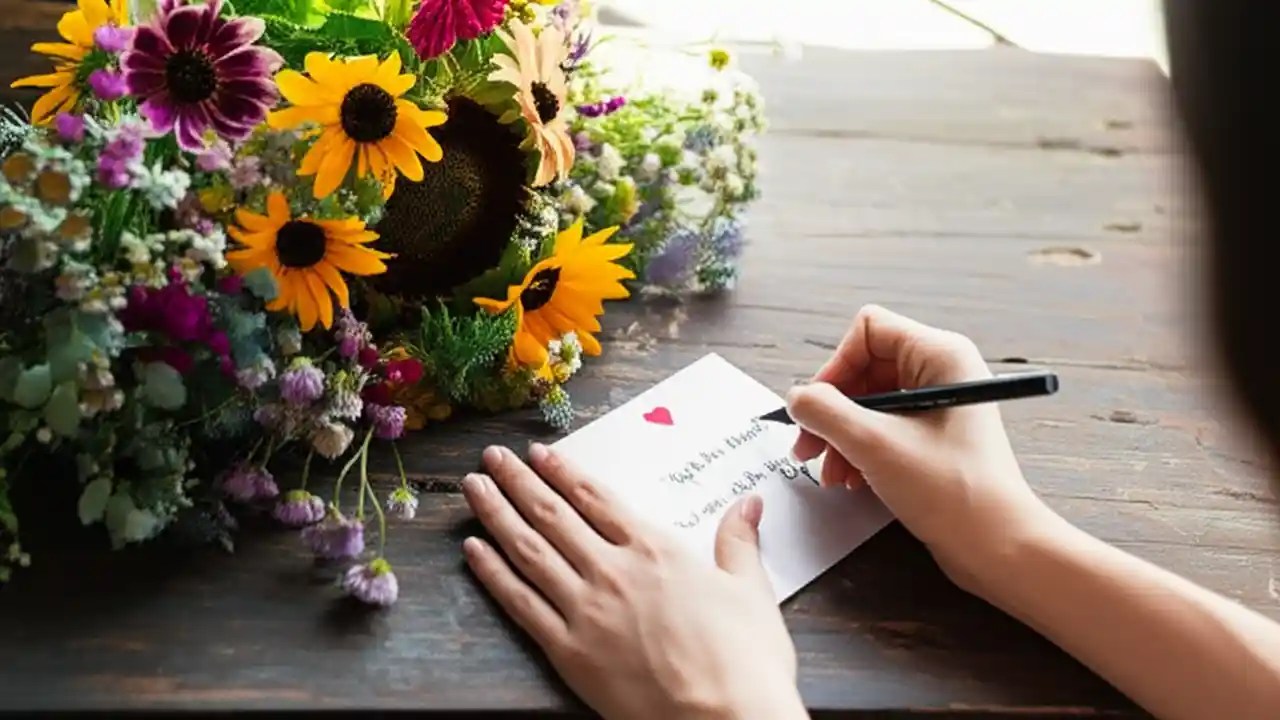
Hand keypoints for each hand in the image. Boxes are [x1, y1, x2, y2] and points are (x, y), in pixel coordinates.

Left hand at [460, 443, 807, 719]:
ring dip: (497, 514)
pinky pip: (520, 603)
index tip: (538, 452)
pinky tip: (473, 551)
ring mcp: (585, 610)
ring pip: (528, 550)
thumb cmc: (744, 660)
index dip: (563, 472)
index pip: (597, 499)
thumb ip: (738, 542)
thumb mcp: (751, 591)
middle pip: (553, 515)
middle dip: (518, 481)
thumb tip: (749, 503)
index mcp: (655, 550)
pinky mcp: (568, 651)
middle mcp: (612, 571)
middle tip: (492, 457)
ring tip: (474, 488)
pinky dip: (493, 573)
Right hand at [786, 304, 1056, 588]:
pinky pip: (882, 429)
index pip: (868, 331)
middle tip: (807, 447)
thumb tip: (797, 397)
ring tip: (829, 473)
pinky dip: (859, 451)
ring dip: (840, 436)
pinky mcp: (933, 437)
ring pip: (869, 403)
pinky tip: (850, 480)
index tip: (818, 407)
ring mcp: (938, 405)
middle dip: (831, 410)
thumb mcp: (875, 445)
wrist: (999, 547)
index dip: (836, 366)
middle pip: (864, 369)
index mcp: (940, 356)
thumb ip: (826, 413)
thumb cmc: (954, 492)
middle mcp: (942, 372)